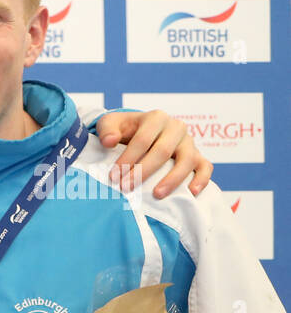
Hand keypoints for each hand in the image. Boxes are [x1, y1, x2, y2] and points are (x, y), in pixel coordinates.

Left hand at [98, 110, 212, 197]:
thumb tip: (109, 141)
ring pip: (186, 160)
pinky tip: (191, 193)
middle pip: (163, 151)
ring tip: (156, 195)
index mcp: (156, 118)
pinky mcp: (198, 156)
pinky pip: (205, 167)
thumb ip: (107, 130)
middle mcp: (176, 128)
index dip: (128, 158)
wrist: (141, 132)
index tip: (114, 176)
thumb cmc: (125, 129)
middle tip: (126, 187)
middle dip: (143, 171)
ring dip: (172, 179)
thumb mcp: (111, 124)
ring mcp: (189, 143)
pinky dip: (201, 179)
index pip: (142, 139)